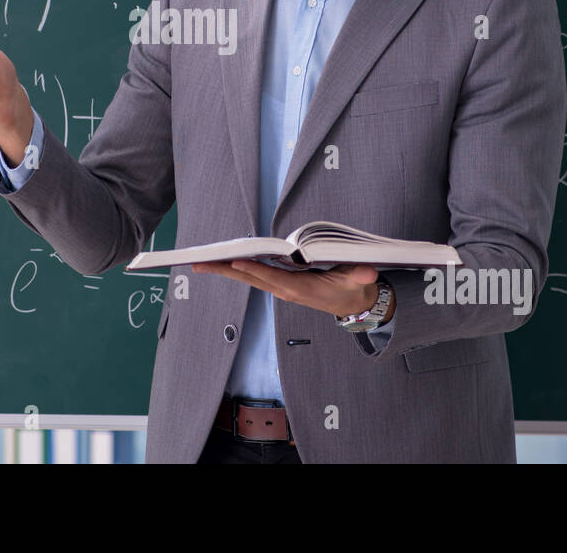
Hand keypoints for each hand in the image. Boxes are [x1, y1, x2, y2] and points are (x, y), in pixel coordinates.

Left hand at [191, 261, 391, 322]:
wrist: (354, 304)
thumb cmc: (354, 289)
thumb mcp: (359, 282)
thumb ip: (360, 276)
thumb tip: (367, 273)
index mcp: (301, 289)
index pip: (273, 278)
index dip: (255, 269)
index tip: (235, 261)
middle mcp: (286, 290)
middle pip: (251, 278)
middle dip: (225, 270)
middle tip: (199, 264)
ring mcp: (281, 289)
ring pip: (249, 277)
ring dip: (225, 270)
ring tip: (202, 262)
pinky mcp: (281, 285)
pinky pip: (255, 275)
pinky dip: (238, 268)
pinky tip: (224, 261)